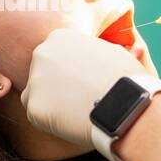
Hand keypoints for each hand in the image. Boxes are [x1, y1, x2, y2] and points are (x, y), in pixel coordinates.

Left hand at [21, 28, 150, 147]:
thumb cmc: (126, 79)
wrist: (126, 104)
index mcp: (60, 37)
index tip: (81, 84)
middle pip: (41, 75)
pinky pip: (36, 117)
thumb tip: (124, 50)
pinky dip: (51, 123)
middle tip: (77, 101)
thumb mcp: (113, 53)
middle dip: (55, 88)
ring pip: (35, 96)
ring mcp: (35, 80)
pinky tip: (72, 122)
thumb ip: (99, 52)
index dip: (67, 74)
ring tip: (77, 112)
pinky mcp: (33, 106)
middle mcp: (42, 54)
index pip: (53, 57)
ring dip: (51, 105)